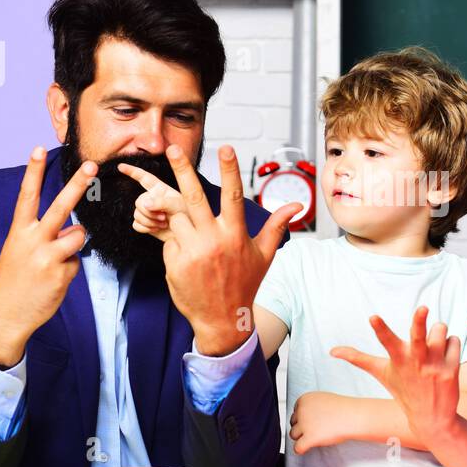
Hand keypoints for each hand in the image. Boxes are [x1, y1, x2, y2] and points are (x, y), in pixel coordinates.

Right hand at [0, 146, 96, 367]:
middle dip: (77, 184)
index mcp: (19, 231)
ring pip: (78, 235)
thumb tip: (73, 230)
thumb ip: (43, 236)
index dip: (33, 171)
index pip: (27, 195)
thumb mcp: (20, 252)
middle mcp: (33, 240)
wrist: (3, 316)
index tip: (38, 148)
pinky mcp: (61, 274)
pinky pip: (77, 263)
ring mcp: (48, 257)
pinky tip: (53, 281)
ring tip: (53, 263)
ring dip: (72, 246)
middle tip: (91, 165)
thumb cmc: (14, 281)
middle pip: (60, 207)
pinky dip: (68, 270)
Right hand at [119, 161, 184, 240]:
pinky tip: (157, 228)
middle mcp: (152, 199)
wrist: (187, 235)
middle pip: (138, 201)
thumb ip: (161, 202)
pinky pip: (136, 225)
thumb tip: (145, 204)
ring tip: (163, 223)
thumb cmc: (187, 216)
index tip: (120, 166)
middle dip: (149, 211)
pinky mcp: (146, 224)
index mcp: (160, 189)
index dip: (132, 171)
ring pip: (136, 214)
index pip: (144, 177)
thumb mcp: (177, 204)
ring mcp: (148, 212)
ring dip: (149, 221)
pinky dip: (146, 228)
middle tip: (163, 217)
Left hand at [123, 144, 299, 356]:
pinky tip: (186, 257)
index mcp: (235, 235)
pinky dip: (176, 242)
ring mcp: (192, 251)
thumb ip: (276, 225)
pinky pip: (170, 240)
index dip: (230, 170)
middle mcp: (214, 240)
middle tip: (172, 149)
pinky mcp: (175, 262)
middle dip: (182, 170)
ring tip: (187, 230)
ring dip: (178, 218)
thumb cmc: (244, 285)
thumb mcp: (264, 255)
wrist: (222, 319)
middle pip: (194, 197)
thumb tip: (296, 206)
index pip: (233, 195)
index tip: (226, 148)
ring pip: (177, 218)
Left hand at [288, 391, 356, 453]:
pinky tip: (307, 449)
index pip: (295, 413)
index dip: (304, 419)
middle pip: (293, 424)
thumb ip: (310, 406)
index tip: (315, 422)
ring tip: (316, 437)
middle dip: (302, 428)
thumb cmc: (343, 409)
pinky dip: (301, 449)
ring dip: (302, 437)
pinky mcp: (310, 437)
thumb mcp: (322, 399)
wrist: (354, 416)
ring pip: (293, 435)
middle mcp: (301, 411)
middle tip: (317, 430)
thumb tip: (299, 416)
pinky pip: (297, 448)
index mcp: (304, 400)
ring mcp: (305, 424)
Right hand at [331, 307, 462, 444]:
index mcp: (397, 360)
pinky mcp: (451, 369)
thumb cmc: (403, 390)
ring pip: (440, 329)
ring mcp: (435, 366)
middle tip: (422, 308)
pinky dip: (450, 344)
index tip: (373, 317)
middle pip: (418, 335)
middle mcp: (416, 362)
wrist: (431, 418)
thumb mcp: (381, 373)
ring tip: (434, 347)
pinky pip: (454, 340)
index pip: (386, 340)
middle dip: (419, 320)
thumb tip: (332, 351)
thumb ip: (358, 358)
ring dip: (438, 332)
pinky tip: (445, 358)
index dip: (380, 328)